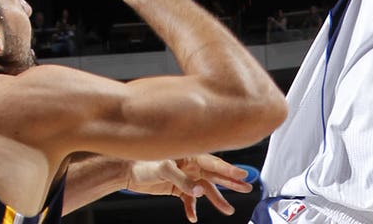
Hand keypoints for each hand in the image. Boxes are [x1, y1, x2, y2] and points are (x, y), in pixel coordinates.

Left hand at [125, 154, 253, 222]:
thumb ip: (183, 180)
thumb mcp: (164, 169)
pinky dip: (191, 208)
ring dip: (215, 199)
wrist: (126, 170)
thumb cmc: (143, 161)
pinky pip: (189, 199)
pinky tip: (192, 217)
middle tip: (246, 188)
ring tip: (227, 209)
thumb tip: (200, 190)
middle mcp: (190, 165)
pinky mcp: (177, 187)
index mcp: (190, 154)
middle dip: (230, 182)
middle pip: (214, 175)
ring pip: (205, 189)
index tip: (244, 175)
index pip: (213, 163)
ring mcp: (185, 176)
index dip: (229, 169)